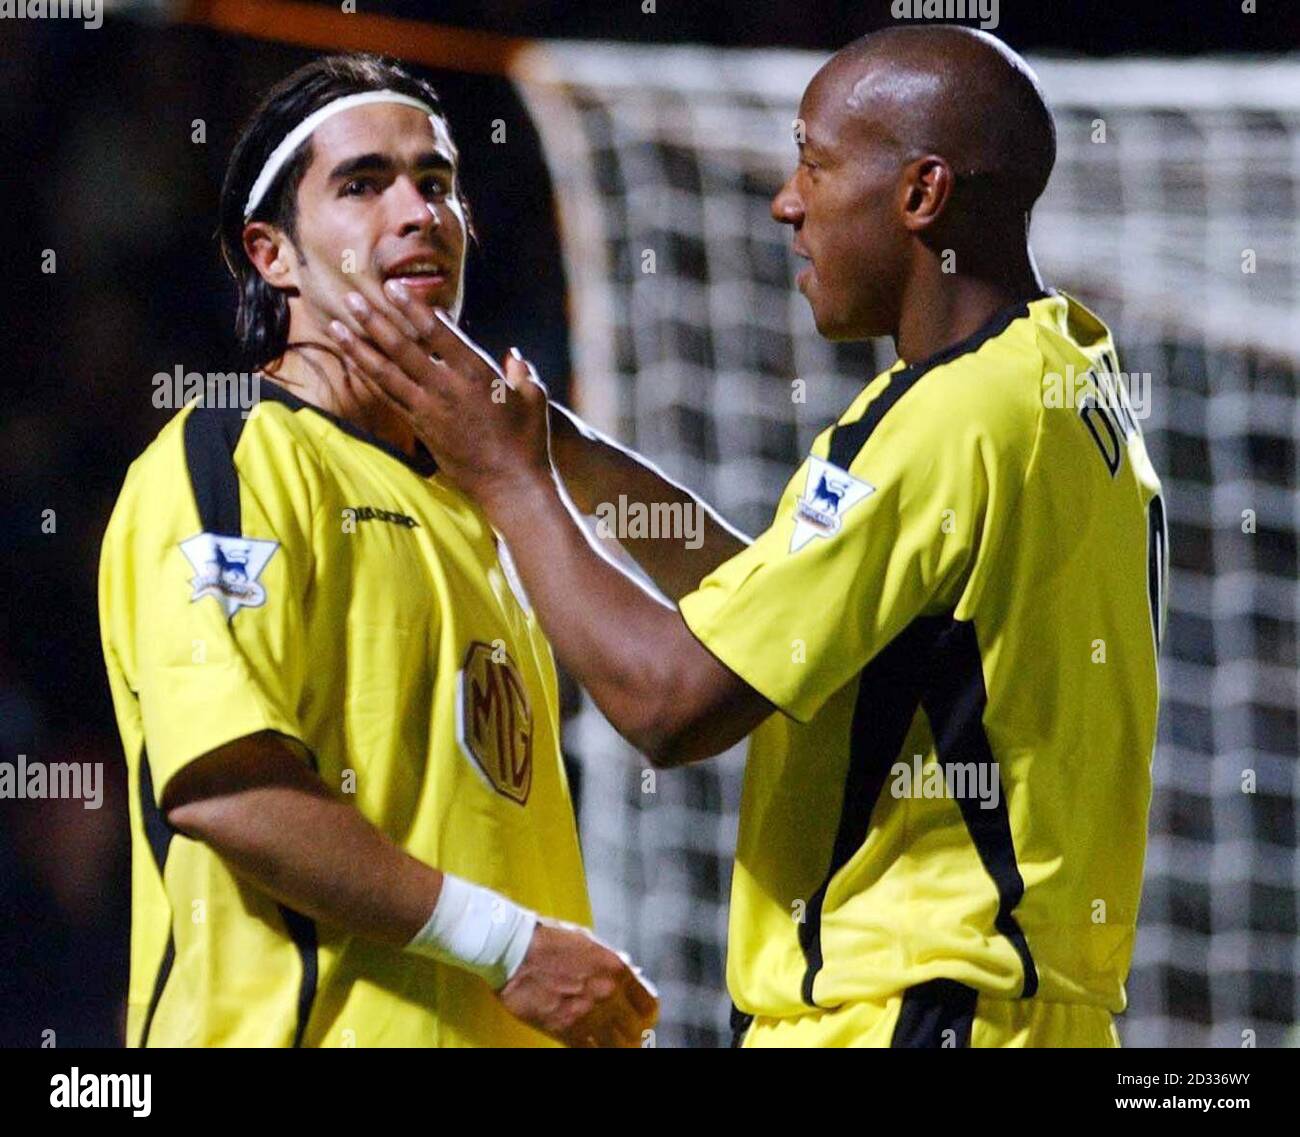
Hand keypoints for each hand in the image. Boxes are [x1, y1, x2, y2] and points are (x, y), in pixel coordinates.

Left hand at [327, 283, 551, 514]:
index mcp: (476, 372)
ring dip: (359, 347)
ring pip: (386, 372)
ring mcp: (430, 409)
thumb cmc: (529, 440)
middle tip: (351, 297)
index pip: (438, 332)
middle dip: (375, 320)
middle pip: (402, 348)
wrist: (511, 484)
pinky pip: (389, 396)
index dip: (413, 307)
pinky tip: (354, 362)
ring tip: (336, 326)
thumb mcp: (534, 397)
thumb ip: (521, 371)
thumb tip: (513, 356)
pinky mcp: (420, 428)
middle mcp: (447, 387)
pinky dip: (370, 376)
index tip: (393, 287)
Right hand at [497, 920, 658, 1047]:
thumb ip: (608, 961)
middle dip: (634, 1033)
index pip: (648, 1003)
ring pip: (616, 1045)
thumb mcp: (587, 942)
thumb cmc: (548, 940)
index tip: (643, 1018)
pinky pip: (589, 1050)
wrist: (515, 951)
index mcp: (616, 969)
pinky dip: (592, 1049)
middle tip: (629, 1035)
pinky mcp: (565, 1029)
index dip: (647, 1013)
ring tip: (613, 1044)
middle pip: (636, 1028)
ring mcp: (588, 1014)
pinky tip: (590, 1046)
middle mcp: (608, 993)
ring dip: (617, 1045)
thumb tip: (626, 975)